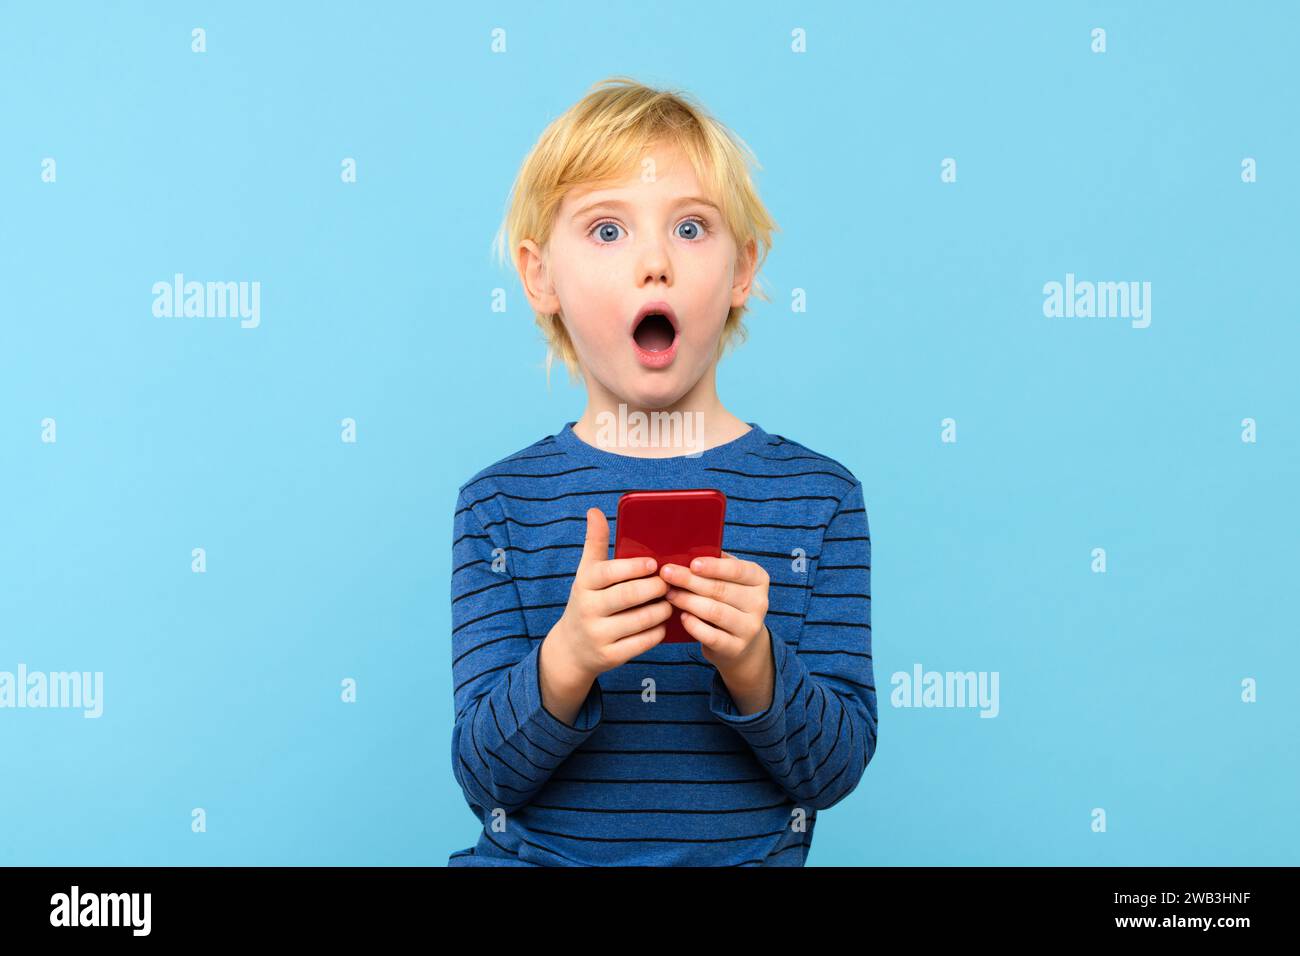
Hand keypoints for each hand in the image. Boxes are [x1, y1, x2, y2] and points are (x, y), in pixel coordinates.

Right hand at [546, 507, 672, 685]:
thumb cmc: (588, 601)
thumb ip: (595, 543)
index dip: (634, 567)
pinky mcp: (610, 656)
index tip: (654, 564)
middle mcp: (588, 609)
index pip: (609, 572)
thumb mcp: (587, 574)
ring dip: (662, 609)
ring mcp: (598, 635)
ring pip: (641, 620)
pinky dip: (657, 631)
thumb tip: (594, 510)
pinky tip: (663, 623)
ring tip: (670, 601)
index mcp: (584, 585)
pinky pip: (643, 642)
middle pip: (628, 595)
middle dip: (655, 588)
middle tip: (669, 583)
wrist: (571, 649)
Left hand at [658, 550, 773, 703]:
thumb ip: (715, 565)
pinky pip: (711, 636)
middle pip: (721, 590)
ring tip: (669, 595)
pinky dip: (694, 626)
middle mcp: (759, 603)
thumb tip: (686, 552)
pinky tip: (682, 617)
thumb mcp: (728, 580)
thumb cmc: (727, 601)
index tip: (692, 563)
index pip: (738, 570)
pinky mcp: (736, 648)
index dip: (714, 566)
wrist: (741, 642)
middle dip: (690, 581)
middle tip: (666, 575)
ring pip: (715, 612)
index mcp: (758, 579)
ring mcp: (750, 627)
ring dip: (688, 601)